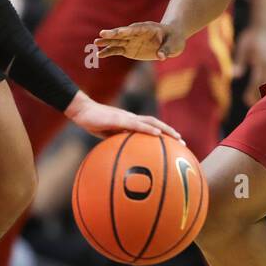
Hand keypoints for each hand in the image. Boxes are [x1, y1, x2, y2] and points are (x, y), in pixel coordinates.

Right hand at [65, 92, 181, 140]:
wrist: (82, 111)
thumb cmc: (93, 122)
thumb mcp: (107, 135)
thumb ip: (117, 141)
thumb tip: (125, 155)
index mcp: (130, 122)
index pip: (150, 127)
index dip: (163, 134)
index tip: (174, 143)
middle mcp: (132, 118)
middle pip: (156, 123)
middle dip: (170, 132)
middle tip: (183, 142)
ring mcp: (127, 117)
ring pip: (151, 122)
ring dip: (166, 129)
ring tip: (177, 137)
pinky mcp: (120, 119)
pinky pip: (137, 124)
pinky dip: (149, 129)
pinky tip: (158, 134)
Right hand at [95, 22, 183, 60]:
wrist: (172, 39)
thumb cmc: (174, 38)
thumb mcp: (174, 44)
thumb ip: (167, 49)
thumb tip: (161, 57)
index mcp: (147, 28)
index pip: (135, 29)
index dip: (126, 30)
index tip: (118, 32)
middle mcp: (136, 33)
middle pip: (123, 33)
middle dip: (113, 34)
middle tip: (101, 34)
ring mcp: (132, 41)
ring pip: (117, 41)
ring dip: (107, 42)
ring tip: (95, 44)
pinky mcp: (130, 49)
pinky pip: (118, 50)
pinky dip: (109, 52)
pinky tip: (100, 54)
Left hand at [233, 25, 265, 104]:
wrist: (264, 27)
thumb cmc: (251, 37)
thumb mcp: (242, 46)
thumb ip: (239, 61)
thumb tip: (233, 76)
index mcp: (262, 60)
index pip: (257, 79)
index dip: (252, 91)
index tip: (246, 101)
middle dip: (260, 96)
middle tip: (251, 107)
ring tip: (259, 104)